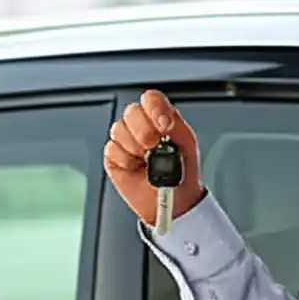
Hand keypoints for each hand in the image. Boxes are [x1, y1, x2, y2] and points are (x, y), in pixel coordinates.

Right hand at [103, 89, 205, 225]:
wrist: (175, 201)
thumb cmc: (183, 172)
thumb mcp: (187, 145)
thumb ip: (176, 126)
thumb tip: (163, 120)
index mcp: (161, 118)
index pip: (150, 98)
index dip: (154, 108)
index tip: (164, 125)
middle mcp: (141, 126)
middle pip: (131, 111)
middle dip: (144, 130)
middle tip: (154, 146)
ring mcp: (126, 141)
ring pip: (118, 129)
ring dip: (135, 148)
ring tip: (147, 160)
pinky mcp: (114, 157)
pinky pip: (111, 149)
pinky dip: (126, 160)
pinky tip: (136, 167)